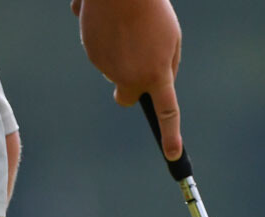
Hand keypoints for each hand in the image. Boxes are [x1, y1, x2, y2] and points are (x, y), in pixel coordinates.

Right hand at [71, 0, 182, 159]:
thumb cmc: (152, 8)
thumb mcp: (172, 38)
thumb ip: (166, 66)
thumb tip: (148, 87)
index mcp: (156, 73)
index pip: (166, 112)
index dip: (171, 135)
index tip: (173, 154)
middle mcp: (129, 75)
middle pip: (126, 97)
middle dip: (129, 90)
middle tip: (136, 69)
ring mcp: (107, 65)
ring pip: (114, 70)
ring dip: (121, 55)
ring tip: (128, 28)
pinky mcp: (91, 51)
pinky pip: (101, 51)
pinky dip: (106, 40)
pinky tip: (111, 21)